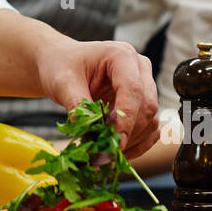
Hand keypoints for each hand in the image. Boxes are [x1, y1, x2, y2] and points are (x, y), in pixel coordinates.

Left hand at [34, 40, 160, 159]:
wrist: (60, 64)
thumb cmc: (62, 66)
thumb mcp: (63, 83)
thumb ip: (77, 106)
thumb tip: (89, 135)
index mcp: (121, 55)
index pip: (133, 89)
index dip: (126, 119)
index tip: (115, 143)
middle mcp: (139, 68)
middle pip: (146, 106)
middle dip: (128, 133)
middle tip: (106, 153)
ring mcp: (144, 85)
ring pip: (151, 119)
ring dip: (133, 141)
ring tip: (107, 154)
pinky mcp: (142, 103)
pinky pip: (150, 128)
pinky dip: (139, 144)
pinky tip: (120, 154)